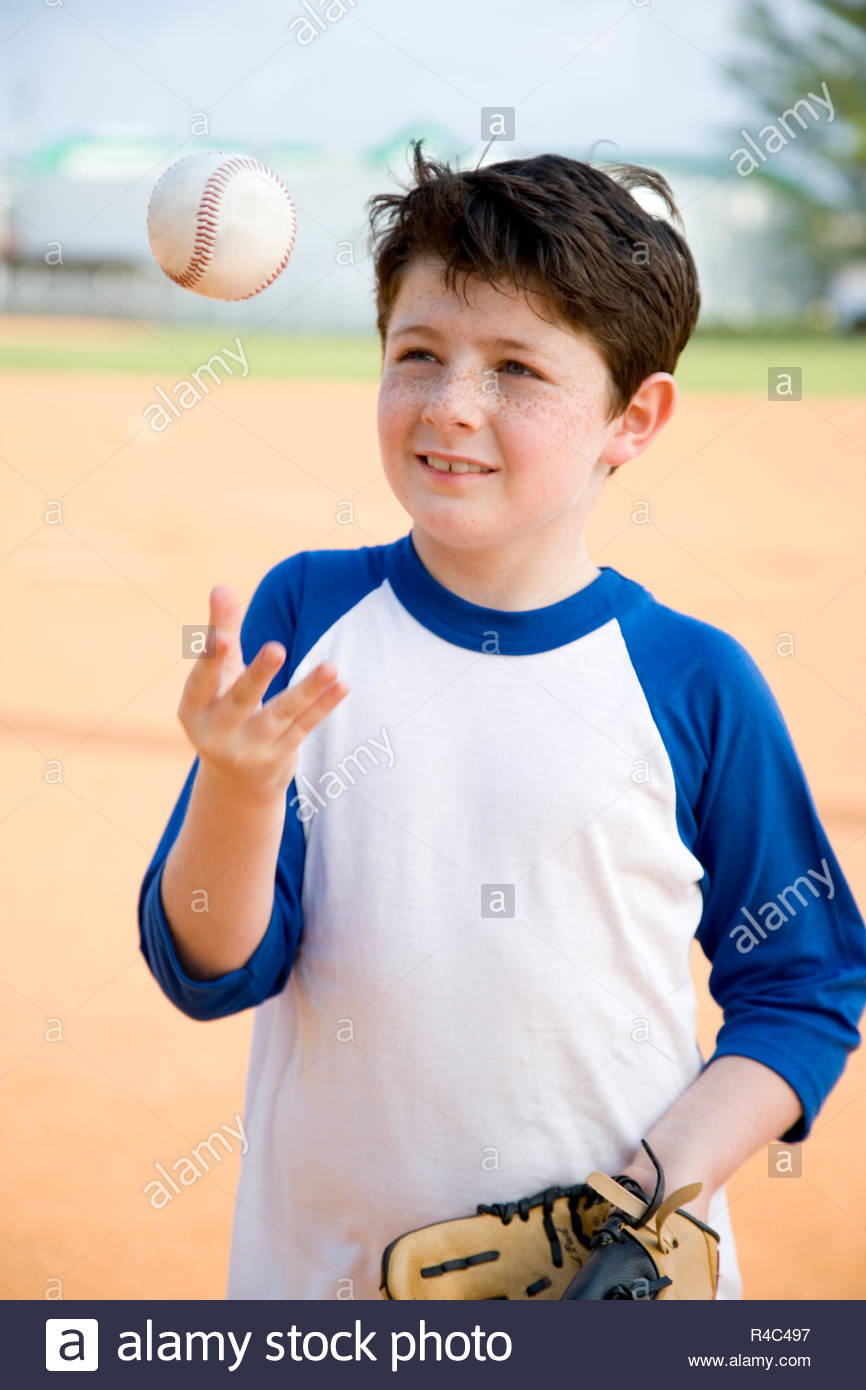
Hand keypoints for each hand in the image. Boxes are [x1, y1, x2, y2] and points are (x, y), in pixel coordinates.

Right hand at [177, 583, 347, 804]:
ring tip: (331, 668)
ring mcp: (251, 749)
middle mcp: (218, 733)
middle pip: (241, 699)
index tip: (223, 635)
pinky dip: (323, 706)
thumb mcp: (217, 677)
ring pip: (282, 714)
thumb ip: (220, 631)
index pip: (203, 679)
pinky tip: (341, 685)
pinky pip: (304, 727)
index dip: (212, 657)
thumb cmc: (223, 710)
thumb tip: (221, 586)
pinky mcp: (279, 758)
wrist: (236, 783)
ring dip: (308, 689)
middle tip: (277, 648)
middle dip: (258, 675)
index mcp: (194, 709)